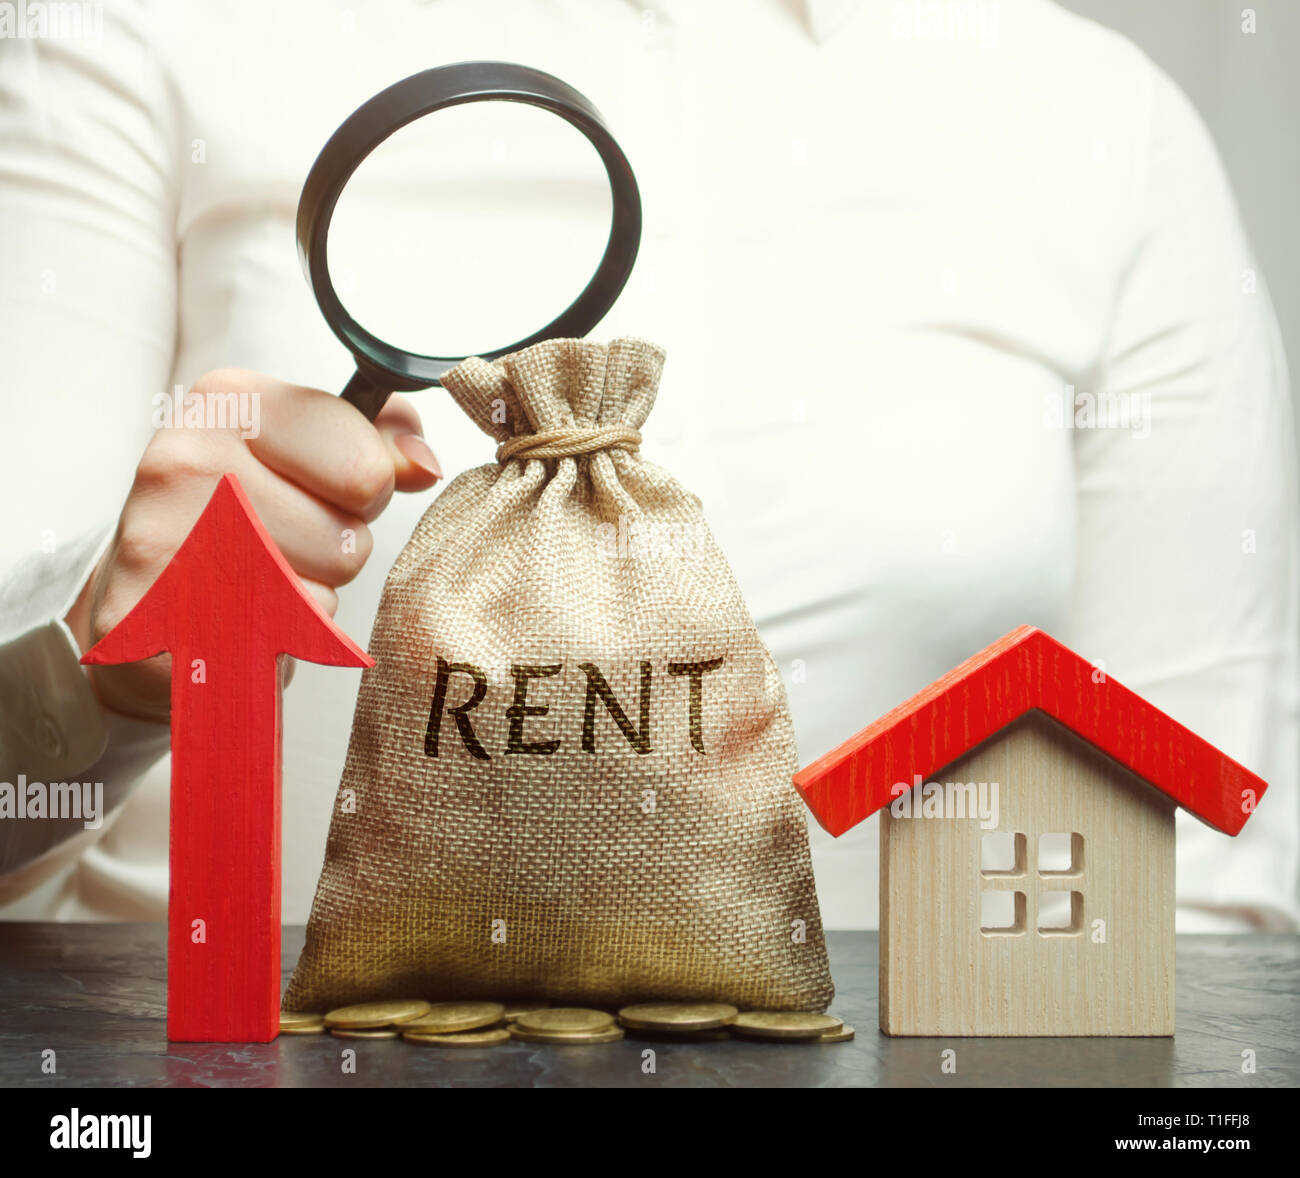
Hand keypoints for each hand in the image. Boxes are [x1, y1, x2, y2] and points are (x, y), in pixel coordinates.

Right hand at [64, 369, 440, 721]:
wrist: (152, 602)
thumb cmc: (246, 522)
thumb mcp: (308, 457)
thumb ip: (377, 443)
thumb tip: (421, 462)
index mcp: (229, 400)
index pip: (366, 460)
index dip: (369, 488)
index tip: (329, 490)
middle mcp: (184, 456)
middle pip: (350, 529)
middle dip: (340, 543)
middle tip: (289, 541)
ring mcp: (159, 534)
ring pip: (323, 582)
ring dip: (314, 591)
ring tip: (264, 576)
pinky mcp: (153, 613)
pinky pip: (281, 632)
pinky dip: (282, 635)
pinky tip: (242, 615)